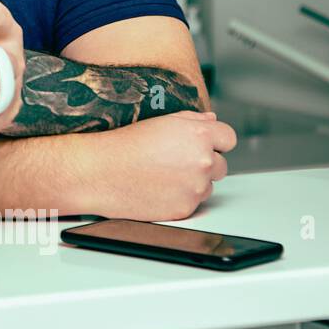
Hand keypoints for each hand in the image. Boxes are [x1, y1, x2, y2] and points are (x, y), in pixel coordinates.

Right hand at [85, 111, 237, 219]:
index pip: (229, 138)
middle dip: (203, 164)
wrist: (99, 172)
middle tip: (174, 162)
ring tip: (161, 176)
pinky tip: (157, 189)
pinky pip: (192, 204)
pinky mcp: (186, 208)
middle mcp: (203, 161)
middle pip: (221, 165)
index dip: (215, 141)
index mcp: (199, 136)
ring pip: (207, 186)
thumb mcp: (159, 122)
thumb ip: (192, 119)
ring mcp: (196, 187)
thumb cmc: (123, 146)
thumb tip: (211, 121)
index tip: (203, 145)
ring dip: (192, 183)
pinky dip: (179, 198)